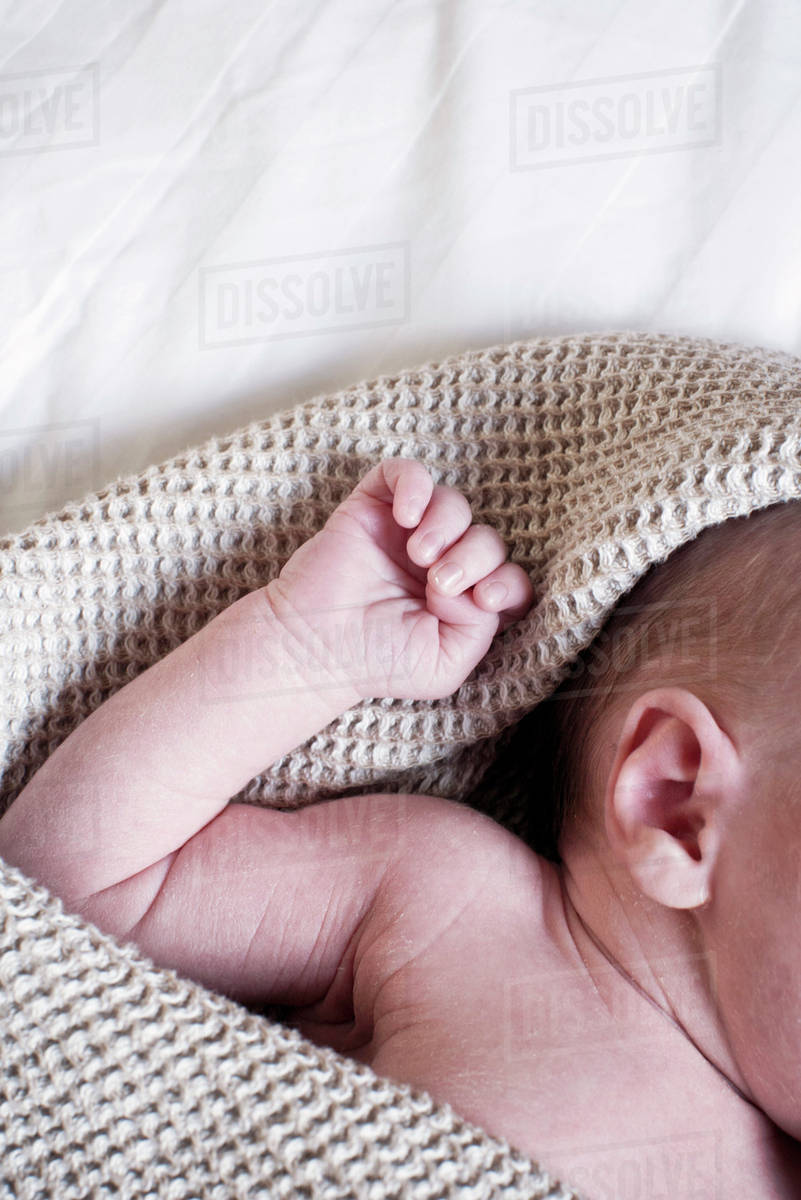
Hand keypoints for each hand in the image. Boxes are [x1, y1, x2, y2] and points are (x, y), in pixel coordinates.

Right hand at [263, 457, 533, 700]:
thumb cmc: (376, 661)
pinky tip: (407, 515)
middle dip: (474, 558)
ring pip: (455, 504)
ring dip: (447, 526)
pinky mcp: (374, 507)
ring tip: (419, 554)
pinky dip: (416, 484)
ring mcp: (407, 534)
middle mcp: (441, 565)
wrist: (314, 645)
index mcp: (462, 603)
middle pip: (487, 540)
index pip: (509, 579)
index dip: (508, 582)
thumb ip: (480, 628)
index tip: (486, 598)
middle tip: (438, 583)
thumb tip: (478, 585)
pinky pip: (407, 472)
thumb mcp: (445, 664)